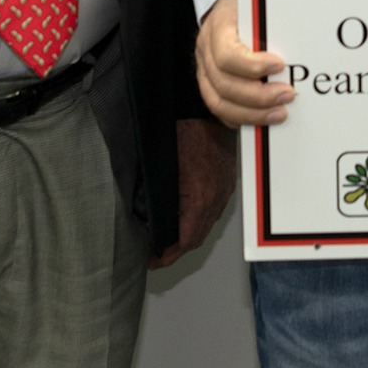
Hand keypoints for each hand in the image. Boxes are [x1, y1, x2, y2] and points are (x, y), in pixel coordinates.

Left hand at [151, 117, 237, 267]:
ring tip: (167, 238)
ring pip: (207, 224)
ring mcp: (224, 189)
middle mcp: (215, 198)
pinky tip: (185, 215)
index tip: (150, 260)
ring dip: (188, 235)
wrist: (209, 107)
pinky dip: (198, 219)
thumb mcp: (160, 164)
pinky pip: (213, 208)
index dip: (166, 255)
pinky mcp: (226, 180)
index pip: (185, 241)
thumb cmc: (183, 128)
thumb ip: (154, 194)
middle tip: (155, 255)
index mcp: (199, 198)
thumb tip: (140, 215)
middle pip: (197, 237)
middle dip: (176, 250)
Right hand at [195, 0, 293, 126]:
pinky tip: (264, 117)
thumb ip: (275, 16)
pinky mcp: (209, 84)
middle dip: (258, 96)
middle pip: (223, 84)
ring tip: (280, 113)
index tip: (280, 65)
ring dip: (252, 114)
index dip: (252, 66)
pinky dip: (243, 118)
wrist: (230, 2)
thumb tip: (305, 38)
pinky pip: (220, 110)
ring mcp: (204, 69)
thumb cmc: (251, 1)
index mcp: (218, 25)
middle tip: (288, 95)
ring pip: (218, 103)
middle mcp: (205, 50)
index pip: (226, 54)